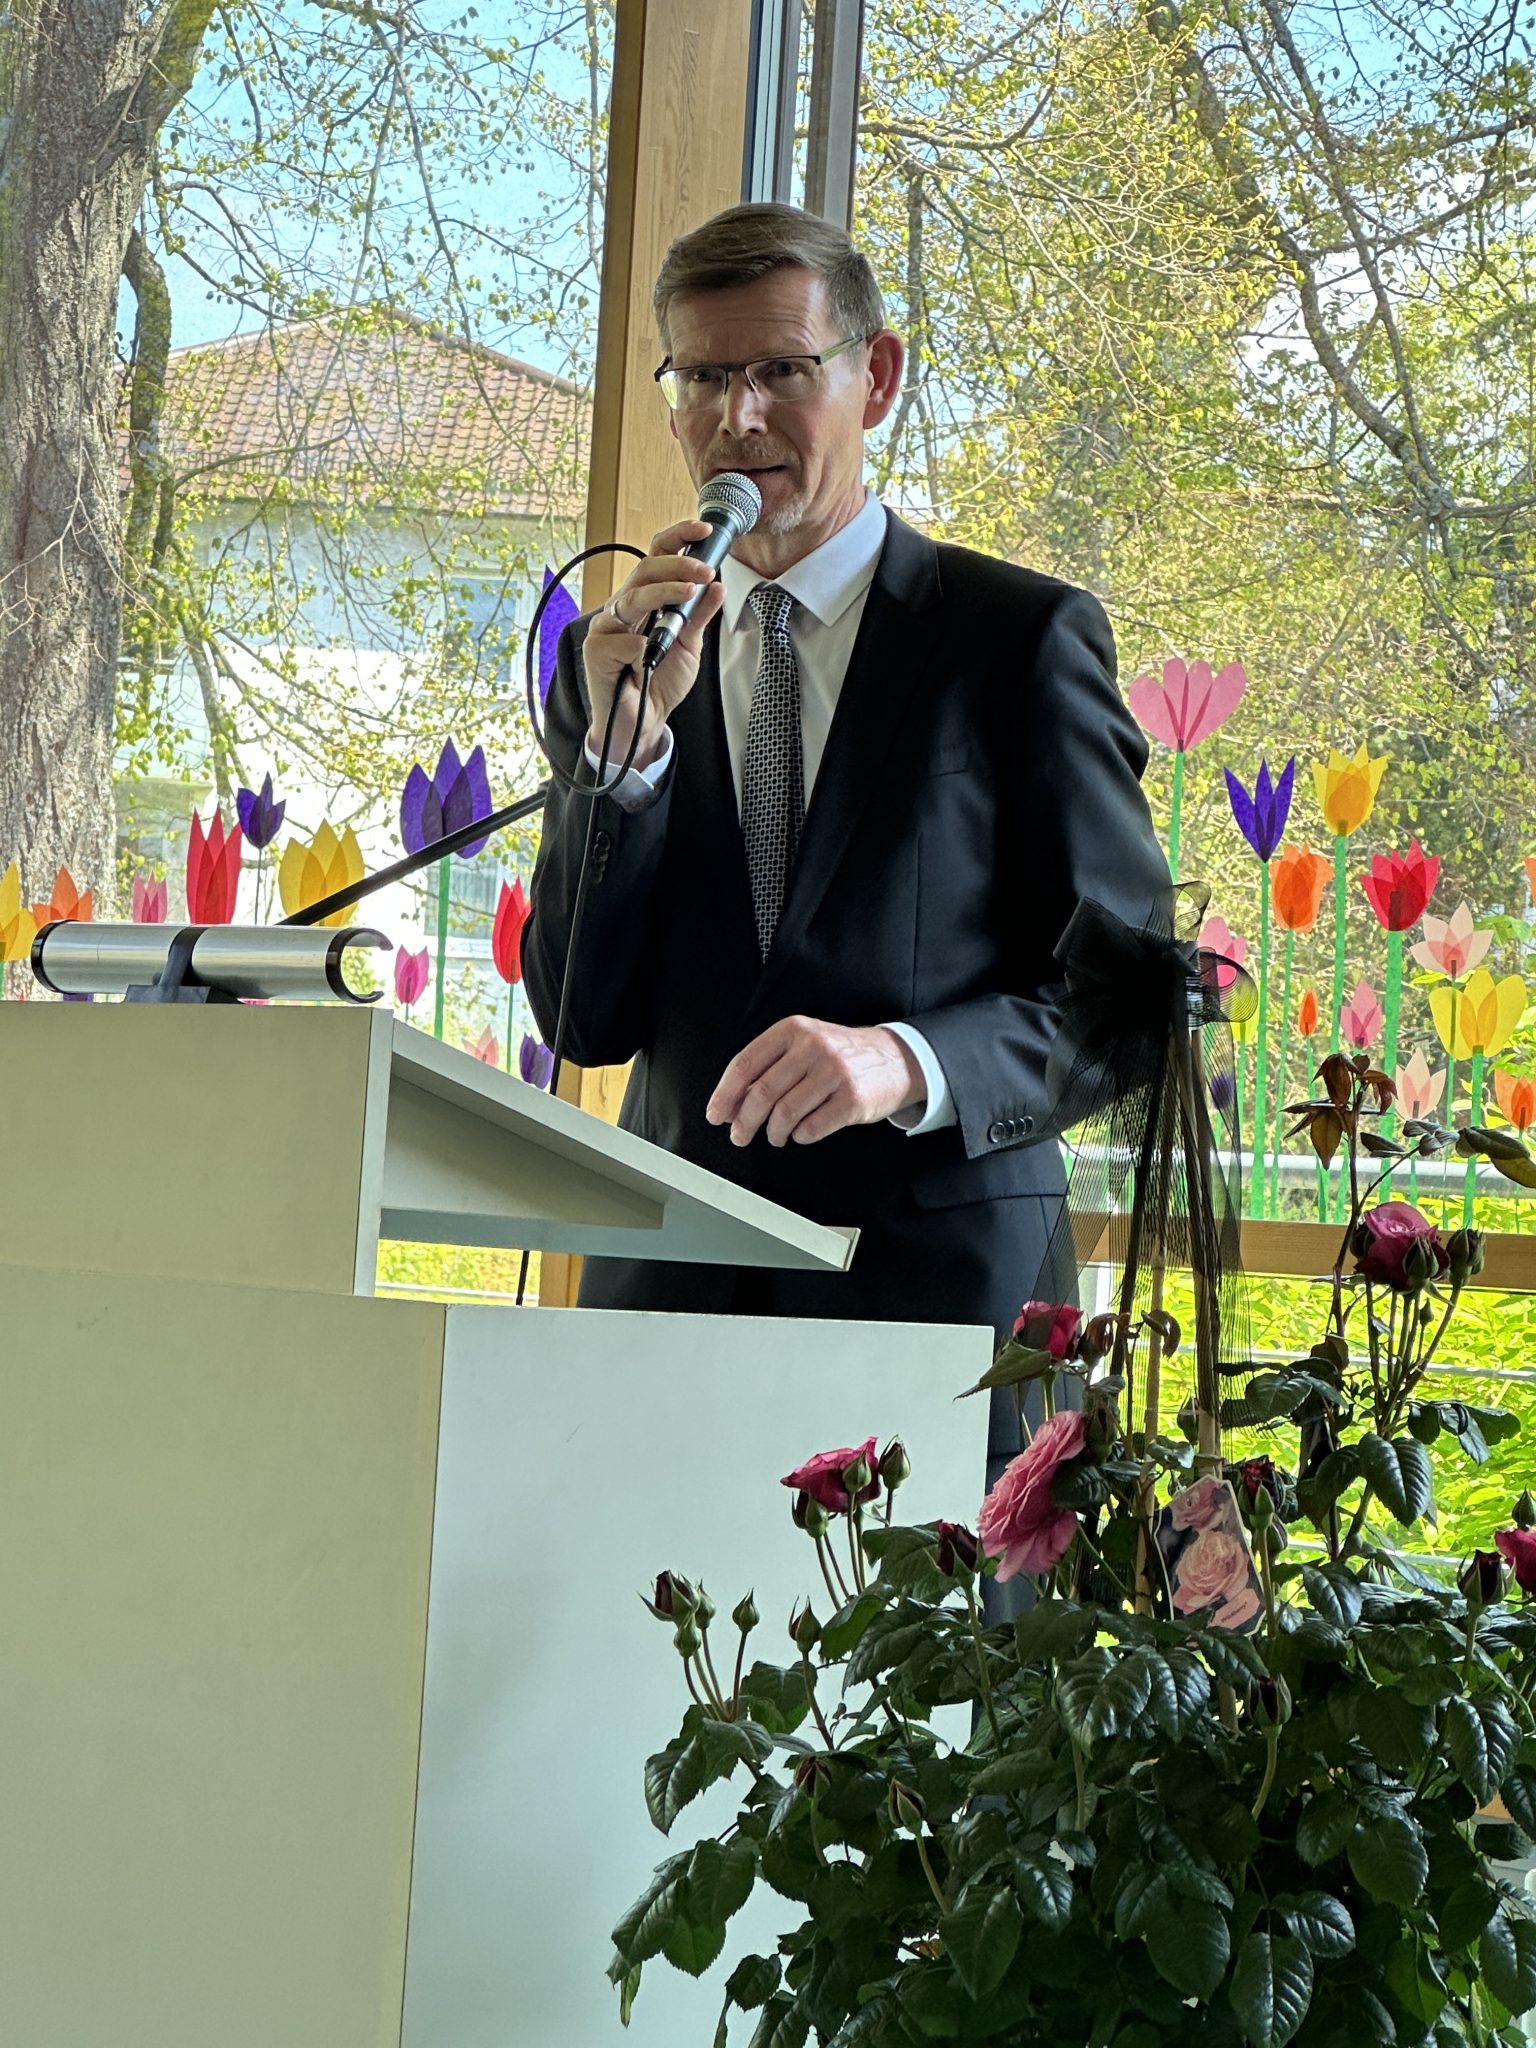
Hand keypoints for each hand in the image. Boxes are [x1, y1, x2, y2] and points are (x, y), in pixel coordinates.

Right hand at [584, 519, 726, 770]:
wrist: (642, 723)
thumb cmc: (658, 683)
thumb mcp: (689, 646)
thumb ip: (698, 617)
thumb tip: (718, 587)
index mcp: (643, 600)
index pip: (656, 557)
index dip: (677, 538)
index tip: (703, 530)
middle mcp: (623, 607)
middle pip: (645, 568)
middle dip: (678, 563)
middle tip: (705, 570)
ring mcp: (606, 627)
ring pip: (634, 596)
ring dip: (665, 591)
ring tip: (690, 592)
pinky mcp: (595, 650)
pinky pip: (624, 641)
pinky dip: (642, 649)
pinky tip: (646, 664)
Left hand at [705, 1017, 925, 1147]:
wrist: (895, 1059)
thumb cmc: (842, 1055)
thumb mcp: (804, 1044)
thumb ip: (769, 1066)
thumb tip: (732, 1103)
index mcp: (793, 1030)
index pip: (745, 1064)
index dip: (725, 1095)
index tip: (716, 1115)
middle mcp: (813, 1047)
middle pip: (761, 1093)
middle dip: (744, 1122)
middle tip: (739, 1135)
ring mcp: (834, 1073)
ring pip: (784, 1114)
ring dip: (773, 1133)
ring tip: (775, 1135)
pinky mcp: (852, 1100)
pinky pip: (811, 1128)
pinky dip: (800, 1136)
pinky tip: (801, 1132)